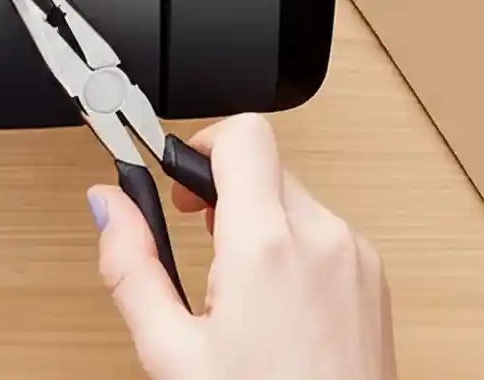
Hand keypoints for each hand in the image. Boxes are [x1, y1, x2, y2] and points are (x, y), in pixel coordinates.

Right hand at [87, 114, 396, 379]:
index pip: (242, 134)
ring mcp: (358, 259)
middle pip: (266, 164)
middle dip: (222, 192)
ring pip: (295, 199)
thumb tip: (107, 205)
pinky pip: (324, 234)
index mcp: (268, 246)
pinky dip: (291, 250)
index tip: (176, 180)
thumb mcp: (170, 350)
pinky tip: (272, 304)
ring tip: (234, 288)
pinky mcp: (375, 281)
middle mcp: (324, 239)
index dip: (199, 144)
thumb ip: (130, 264)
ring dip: (257, 223)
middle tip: (197, 240)